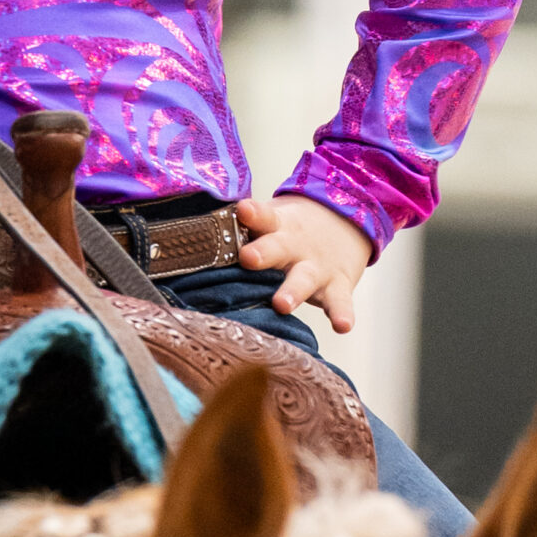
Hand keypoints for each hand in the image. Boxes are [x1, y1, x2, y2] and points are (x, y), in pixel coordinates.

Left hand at [236, 193, 371, 333]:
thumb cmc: (294, 228)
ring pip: (303, 280)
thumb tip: (187, 242)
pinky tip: (342, 325)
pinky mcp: (338, 285)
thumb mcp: (272, 220)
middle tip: (248, 258)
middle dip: (262, 254)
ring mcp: (317, 267)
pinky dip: (342, 314)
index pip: (261, 218)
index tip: (241, 210)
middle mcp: (294, 246)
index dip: (251, 214)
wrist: (349, 219)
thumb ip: (241, 232)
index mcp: (275, 227)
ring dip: (293, 292)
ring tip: (282, 304)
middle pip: (277, 248)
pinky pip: (340, 302)